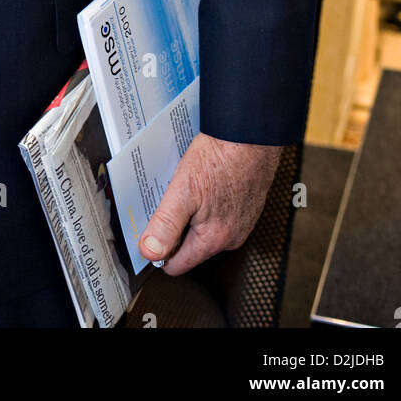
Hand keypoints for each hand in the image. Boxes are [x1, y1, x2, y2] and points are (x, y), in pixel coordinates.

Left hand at [138, 132, 281, 274]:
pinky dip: (207, 202)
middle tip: (166, 199)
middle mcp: (230, 237)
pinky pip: (218, 214)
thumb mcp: (183, 189)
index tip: (149, 229)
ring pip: (204, 229)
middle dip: (174, 227)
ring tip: (185, 187)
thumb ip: (166, 225)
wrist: (251, 135)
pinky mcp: (245, 208)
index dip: (158, 249)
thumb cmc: (222, 158)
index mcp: (213, 239)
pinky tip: (202, 181)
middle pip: (189, 247)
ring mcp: (240, 223)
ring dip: (190, 213)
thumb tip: (150, 252)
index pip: (176, 265)